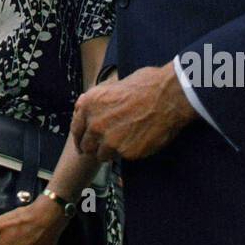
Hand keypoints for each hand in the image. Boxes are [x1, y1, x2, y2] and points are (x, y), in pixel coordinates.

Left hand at [71, 63, 196, 160]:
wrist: (168, 96)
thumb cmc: (145, 85)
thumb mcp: (111, 86)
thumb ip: (95, 101)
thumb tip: (85, 108)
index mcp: (89, 105)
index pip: (76, 129)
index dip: (80, 136)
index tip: (84, 142)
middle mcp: (95, 124)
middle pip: (86, 146)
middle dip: (94, 146)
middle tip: (104, 145)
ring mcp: (109, 141)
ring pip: (101, 156)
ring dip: (109, 152)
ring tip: (122, 143)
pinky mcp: (125, 153)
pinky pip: (121, 158)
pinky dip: (126, 153)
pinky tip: (135, 142)